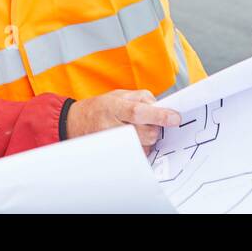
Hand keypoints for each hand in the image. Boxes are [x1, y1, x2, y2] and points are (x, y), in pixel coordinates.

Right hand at [65, 89, 181, 152]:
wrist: (76, 123)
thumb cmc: (101, 107)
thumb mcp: (120, 95)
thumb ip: (143, 98)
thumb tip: (163, 108)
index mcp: (114, 106)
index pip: (138, 111)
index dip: (158, 116)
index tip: (175, 118)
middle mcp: (110, 125)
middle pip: (146, 133)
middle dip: (155, 128)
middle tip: (150, 122)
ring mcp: (112, 142)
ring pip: (144, 146)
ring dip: (148, 139)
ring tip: (137, 130)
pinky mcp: (114, 154)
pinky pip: (138, 155)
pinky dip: (142, 147)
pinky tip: (133, 139)